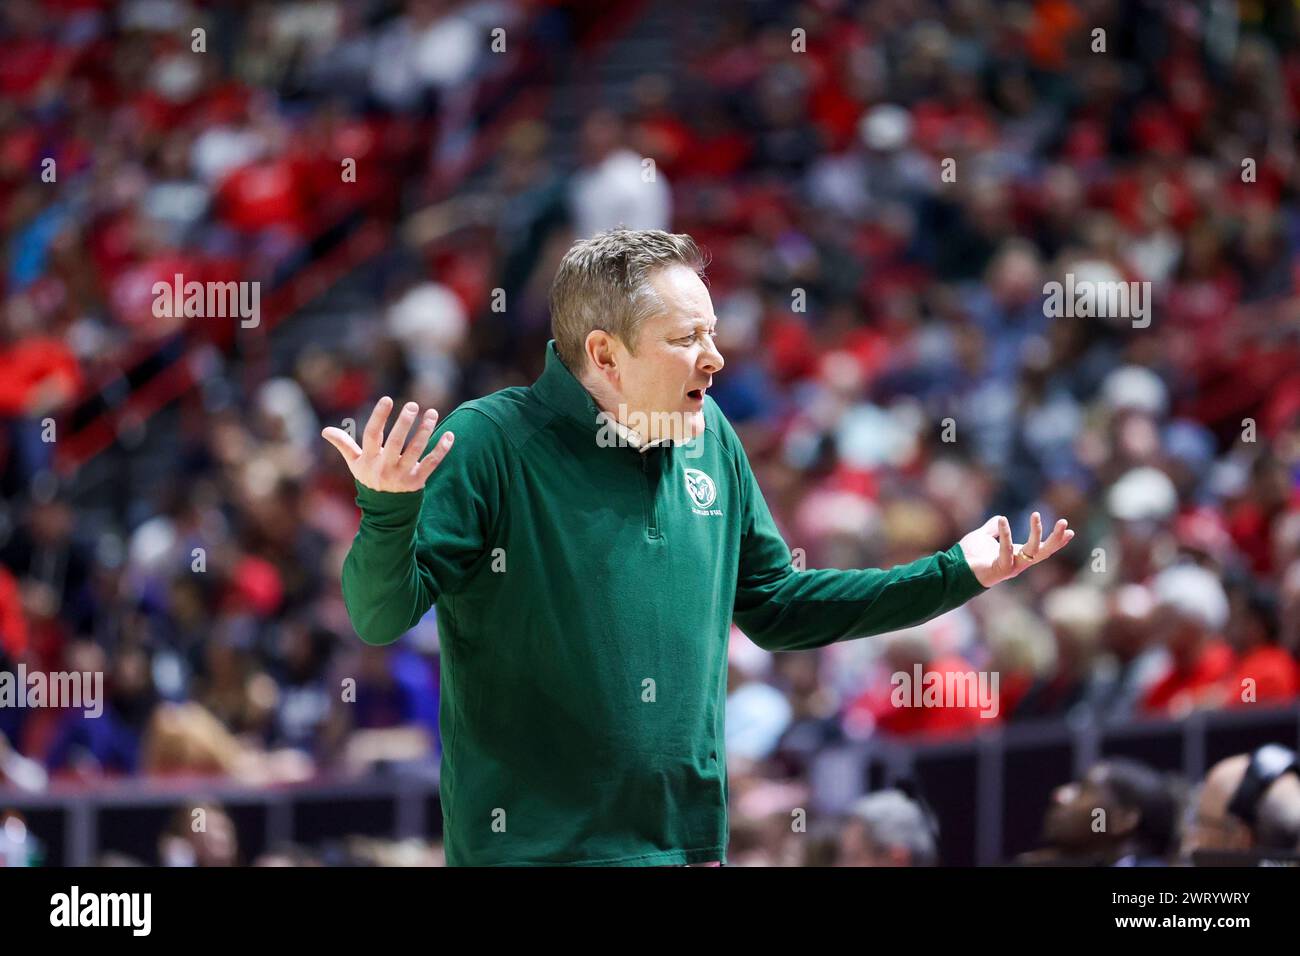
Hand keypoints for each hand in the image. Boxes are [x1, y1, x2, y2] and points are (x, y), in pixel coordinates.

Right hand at [321, 396, 454, 492]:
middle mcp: (385, 467)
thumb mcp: (355, 464)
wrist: (385, 510)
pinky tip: (449, 435)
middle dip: (404, 423)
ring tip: (432, 413)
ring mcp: (402, 475)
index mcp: (369, 460)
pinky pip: (432, 463)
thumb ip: (344, 445)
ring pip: (416, 451)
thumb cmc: (370, 479)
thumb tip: (325, 431)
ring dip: (425, 431)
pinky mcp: (418, 481)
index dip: (379, 417)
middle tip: (413, 405)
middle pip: (395, 443)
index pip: (372, 435)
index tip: (388, 399)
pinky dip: (442, 449)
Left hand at [958, 512, 1073, 587]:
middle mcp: (1018, 563)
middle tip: (1064, 522)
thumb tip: (1001, 517)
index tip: (1070, 530)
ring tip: (1036, 515)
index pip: (1041, 548)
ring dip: (1036, 533)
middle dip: (1056, 539)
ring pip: (1031, 552)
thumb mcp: (982, 537)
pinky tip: (1002, 520)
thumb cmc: (968, 556)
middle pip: (1044, 552)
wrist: (953, 569)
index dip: (1056, 541)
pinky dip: (1004, 535)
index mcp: (1017, 555)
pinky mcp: (1000, 570)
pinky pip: (1006, 551)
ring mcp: (1011, 568)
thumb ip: (992, 528)